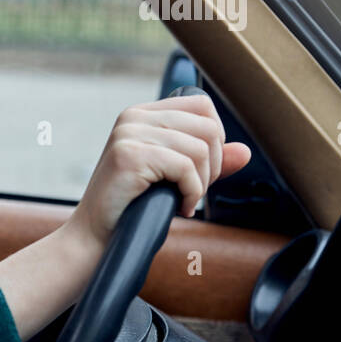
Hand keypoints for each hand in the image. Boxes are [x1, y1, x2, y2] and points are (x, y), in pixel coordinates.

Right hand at [64, 94, 252, 252]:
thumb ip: (206, 161)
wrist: (95, 236)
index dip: (215, 139)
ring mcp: (129, 134)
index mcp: (141, 114)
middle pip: (208, 127)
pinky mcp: (130, 156)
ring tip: (184, 201)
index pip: (201, 105)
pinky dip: (192, 193)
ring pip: (200, 148)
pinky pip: (186, 168)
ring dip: (201, 183)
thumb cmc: (132, 207)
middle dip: (213, 165)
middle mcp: (133, 118)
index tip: (201, 169)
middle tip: (194, 191)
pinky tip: (179, 207)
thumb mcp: (174, 177)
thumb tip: (245, 152)